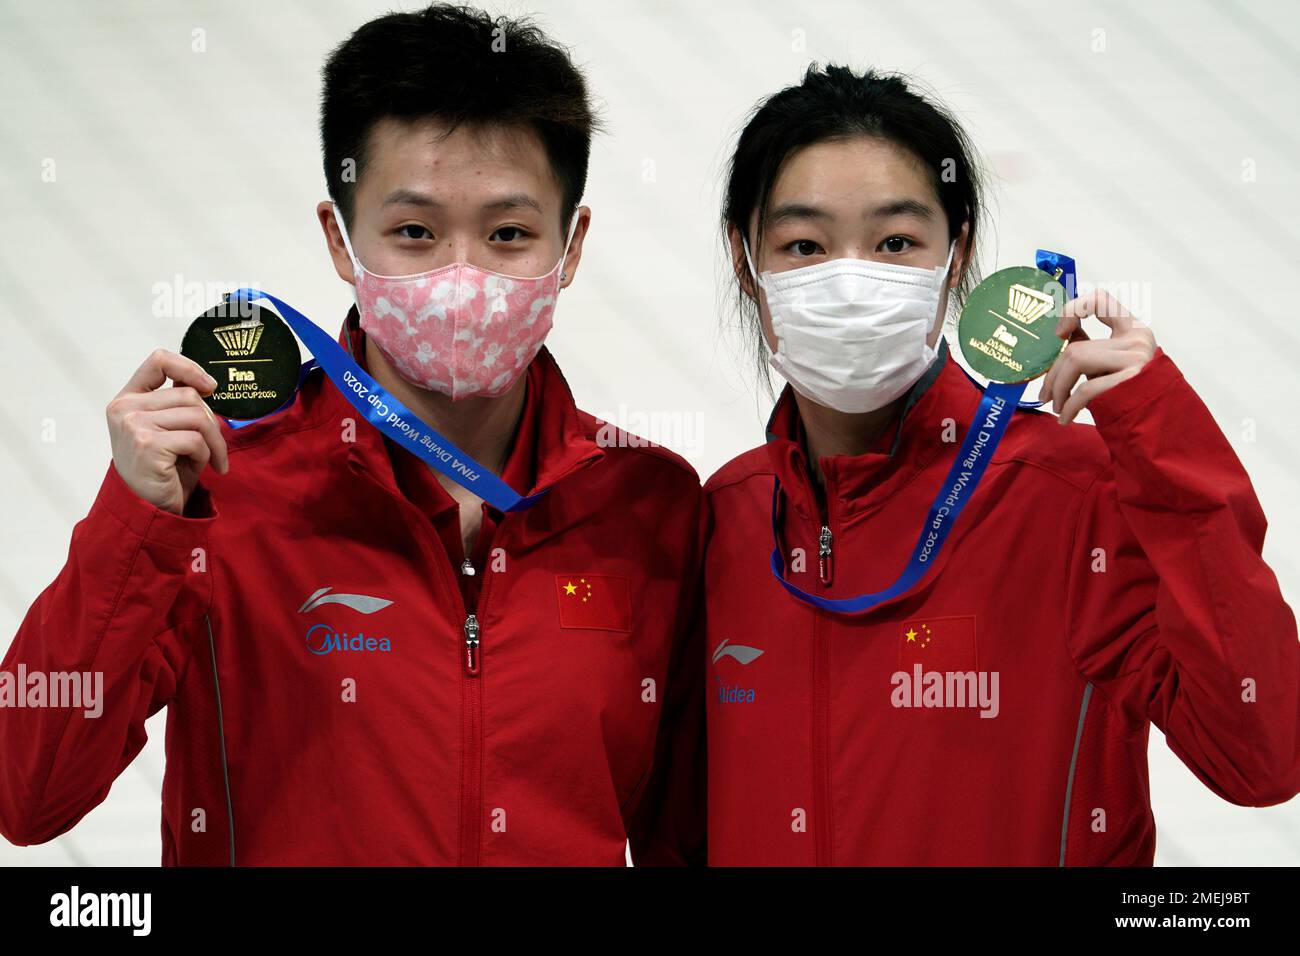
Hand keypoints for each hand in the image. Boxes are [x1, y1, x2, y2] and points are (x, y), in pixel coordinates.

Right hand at [106, 349, 230, 515]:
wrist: (148, 508)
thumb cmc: (163, 469)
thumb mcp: (166, 429)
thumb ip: (175, 404)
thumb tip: (207, 384)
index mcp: (128, 399)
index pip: (158, 361)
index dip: (189, 368)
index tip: (210, 387)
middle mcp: (125, 408)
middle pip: (189, 396)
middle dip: (212, 423)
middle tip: (215, 447)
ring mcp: (133, 425)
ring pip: (197, 416)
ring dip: (213, 441)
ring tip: (210, 460)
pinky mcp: (147, 444)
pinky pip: (195, 439)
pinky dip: (206, 455)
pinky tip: (199, 469)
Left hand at [1040, 289, 1156, 424]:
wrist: (1157, 422)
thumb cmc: (1130, 394)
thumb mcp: (1108, 366)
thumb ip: (1090, 348)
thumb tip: (1064, 333)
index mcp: (1133, 329)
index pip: (1101, 299)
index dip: (1074, 309)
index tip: (1059, 334)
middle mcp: (1138, 338)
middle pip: (1077, 345)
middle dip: (1054, 373)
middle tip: (1045, 395)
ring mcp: (1137, 357)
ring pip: (1077, 359)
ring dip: (1058, 387)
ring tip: (1057, 407)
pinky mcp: (1132, 379)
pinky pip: (1087, 388)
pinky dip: (1070, 405)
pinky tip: (1065, 417)